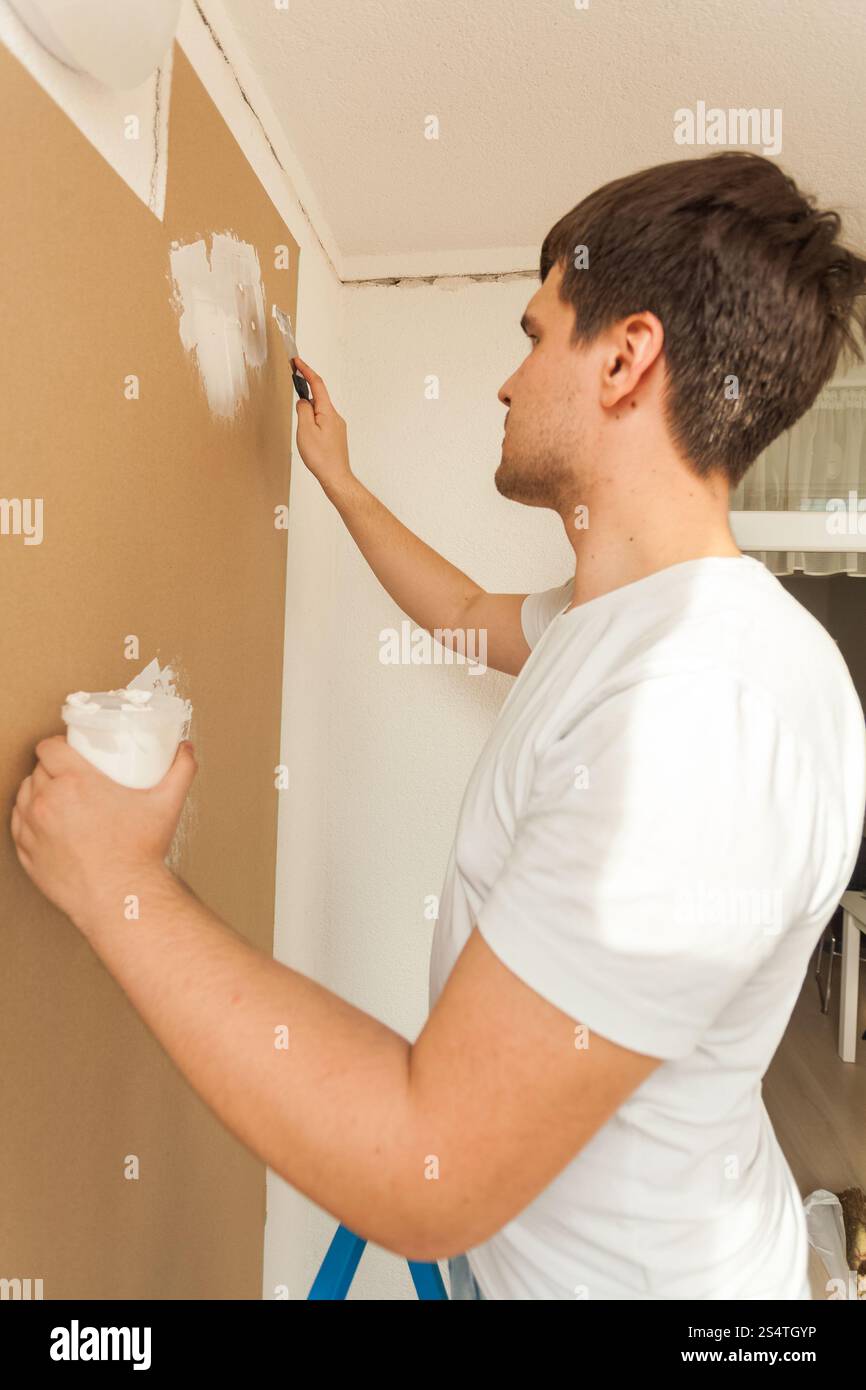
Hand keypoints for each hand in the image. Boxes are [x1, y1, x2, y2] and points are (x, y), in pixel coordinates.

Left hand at [10, 736, 196, 930]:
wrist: (121, 897)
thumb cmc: (140, 853)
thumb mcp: (166, 805)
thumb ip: (180, 771)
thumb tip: (185, 750)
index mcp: (75, 782)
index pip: (49, 747)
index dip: (57, 744)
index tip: (68, 750)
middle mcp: (48, 801)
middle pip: (38, 770)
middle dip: (51, 769)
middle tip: (71, 776)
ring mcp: (33, 828)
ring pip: (24, 795)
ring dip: (36, 791)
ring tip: (55, 796)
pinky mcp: (27, 853)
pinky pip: (18, 825)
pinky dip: (28, 819)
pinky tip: (43, 820)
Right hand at [292, 356, 352, 495]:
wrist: (336, 476)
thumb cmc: (321, 457)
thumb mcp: (306, 430)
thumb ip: (303, 411)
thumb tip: (303, 402)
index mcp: (328, 411)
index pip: (317, 384)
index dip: (306, 370)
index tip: (297, 361)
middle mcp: (335, 416)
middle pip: (318, 397)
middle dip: (305, 392)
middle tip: (295, 392)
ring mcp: (336, 426)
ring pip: (319, 411)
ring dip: (307, 413)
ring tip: (302, 431)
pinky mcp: (335, 435)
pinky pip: (322, 422)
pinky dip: (312, 422)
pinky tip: (308, 437)